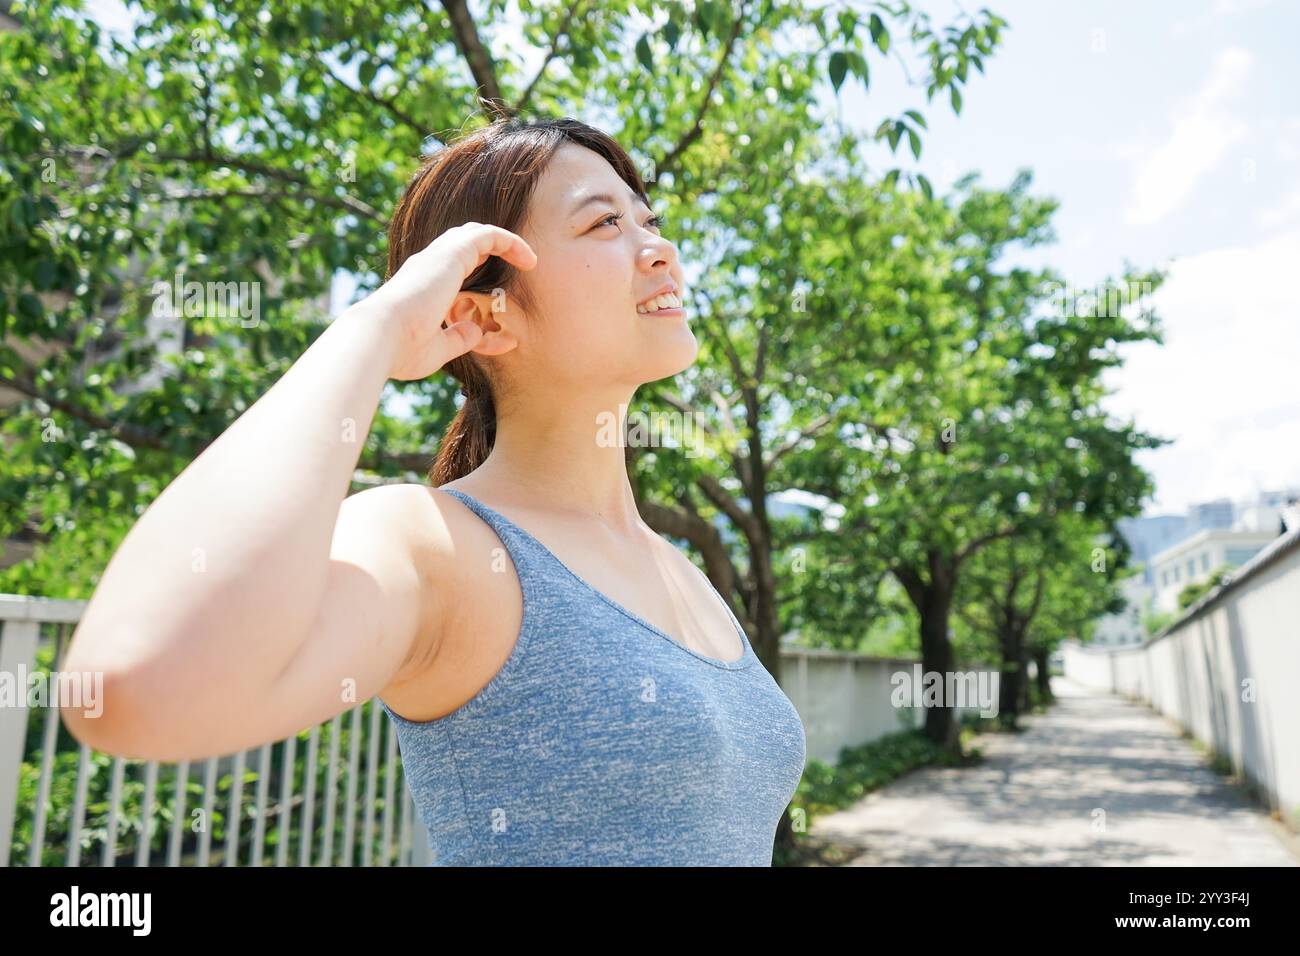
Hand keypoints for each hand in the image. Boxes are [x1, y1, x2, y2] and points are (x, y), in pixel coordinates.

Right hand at [347, 222, 536, 381]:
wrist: (380, 337)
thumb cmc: (401, 349)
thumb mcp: (437, 348)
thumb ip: (459, 337)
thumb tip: (478, 331)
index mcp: (420, 286)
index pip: (451, 269)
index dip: (476, 273)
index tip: (497, 294)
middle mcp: (427, 266)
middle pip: (461, 243)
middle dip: (489, 250)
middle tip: (517, 265)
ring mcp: (437, 257)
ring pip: (473, 233)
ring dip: (503, 242)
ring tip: (528, 260)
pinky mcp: (451, 254)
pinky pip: (487, 235)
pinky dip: (509, 241)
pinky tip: (528, 259)